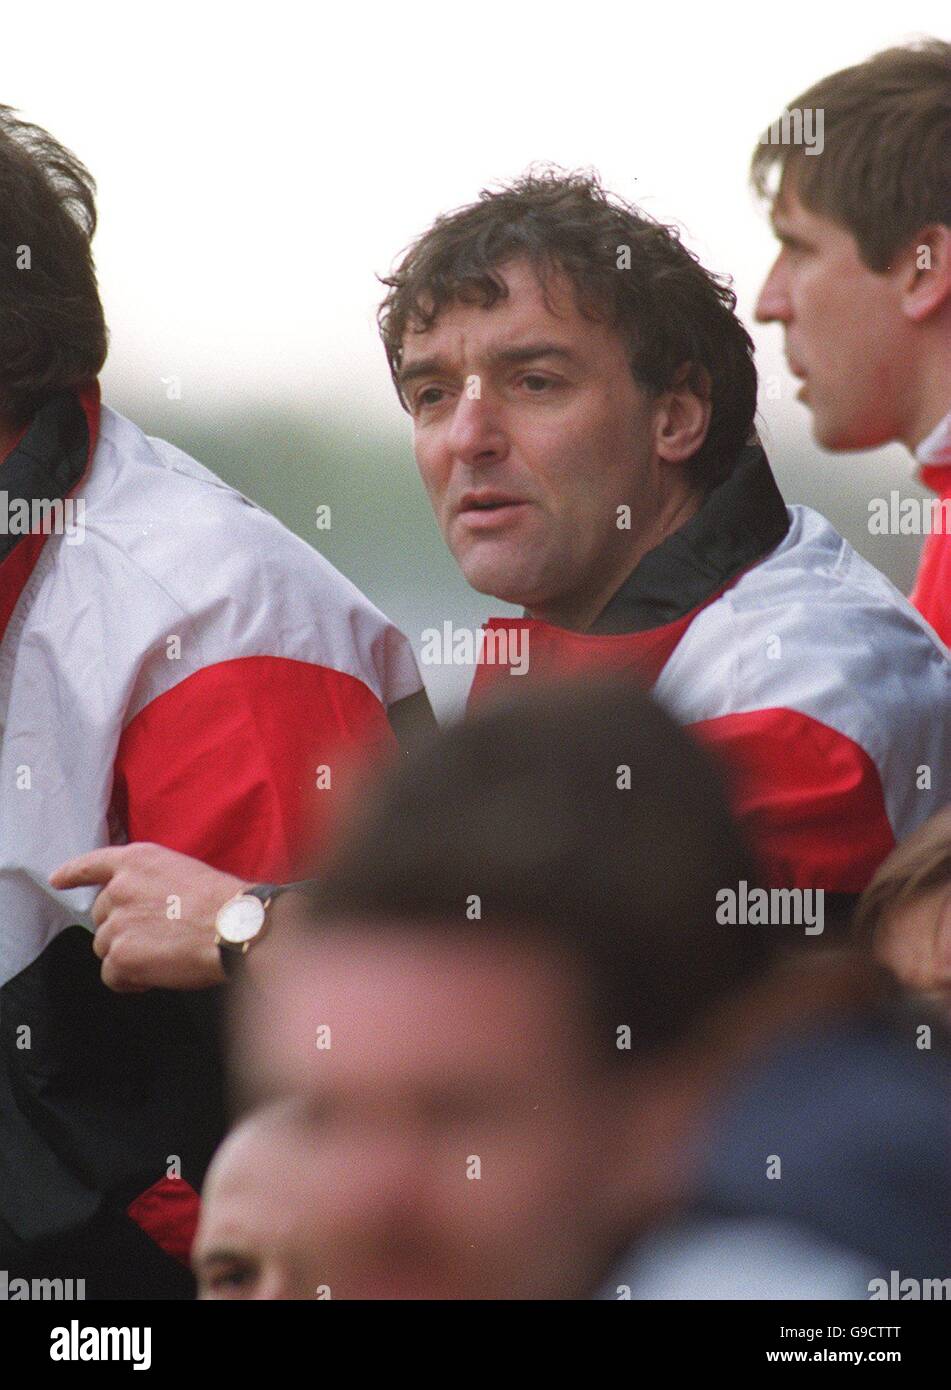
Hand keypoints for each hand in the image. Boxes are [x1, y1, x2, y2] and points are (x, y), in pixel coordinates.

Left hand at [50, 843, 243, 991]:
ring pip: (105, 948)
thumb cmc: (222, 903)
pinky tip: (156, 974)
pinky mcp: (120, 955)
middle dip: (123, 930)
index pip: (93, 864)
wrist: (234, 926)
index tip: (58, 879)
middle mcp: (119, 887)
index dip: (73, 874)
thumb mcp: (181, 871)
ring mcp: (117, 922)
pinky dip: (129, 981)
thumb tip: (141, 909)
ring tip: (163, 956)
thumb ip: (149, 884)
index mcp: (137, 861)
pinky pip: (111, 976)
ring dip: (128, 956)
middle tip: (158, 938)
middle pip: (101, 917)